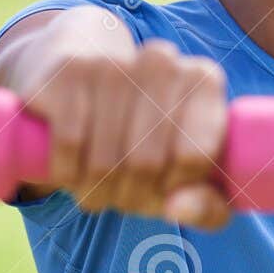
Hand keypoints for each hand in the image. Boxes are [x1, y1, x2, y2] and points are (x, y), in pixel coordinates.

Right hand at [19, 34, 232, 227]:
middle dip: (130, 197)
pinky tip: (71, 177)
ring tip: (96, 191)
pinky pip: (70, 144)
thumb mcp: (187, 174)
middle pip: (146, 163)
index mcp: (203, 81)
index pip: (193, 157)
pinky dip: (67, 174)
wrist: (82, 72)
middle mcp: (162, 62)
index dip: (174, 189)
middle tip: (122, 200)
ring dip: (96, 192)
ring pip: (105, 160)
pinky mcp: (68, 71)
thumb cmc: (144, 133)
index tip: (163, 192)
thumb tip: (178, 210)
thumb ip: (206, 205)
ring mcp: (113, 63)